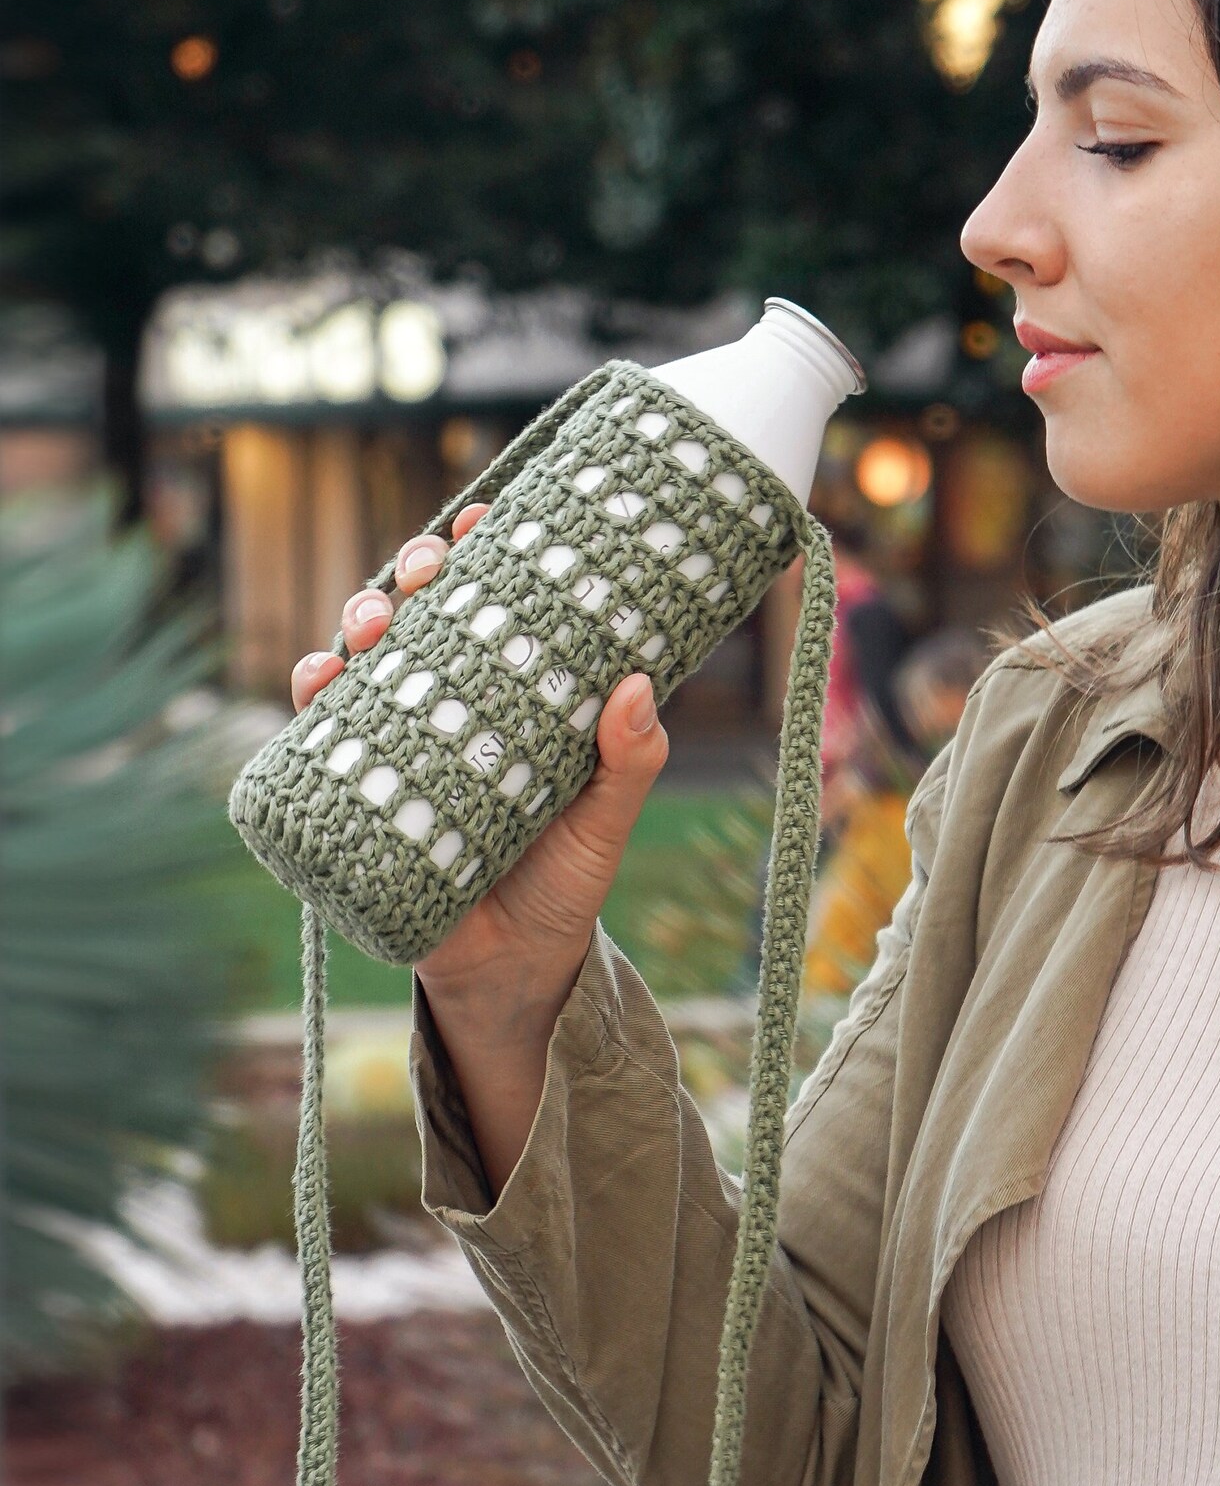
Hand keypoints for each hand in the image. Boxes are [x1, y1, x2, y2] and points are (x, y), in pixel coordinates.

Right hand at [289, 503, 669, 1038]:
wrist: (515, 971)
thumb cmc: (567, 882)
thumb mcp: (608, 819)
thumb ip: (632, 760)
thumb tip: (639, 686)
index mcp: (516, 696)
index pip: (498, 606)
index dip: (487, 551)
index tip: (488, 515)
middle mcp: (454, 706)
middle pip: (424, 616)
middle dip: (416, 573)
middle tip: (428, 565)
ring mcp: (402, 743)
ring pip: (369, 661)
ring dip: (362, 622)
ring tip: (376, 620)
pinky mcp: (361, 790)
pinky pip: (323, 735)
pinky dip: (313, 697)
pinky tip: (319, 679)